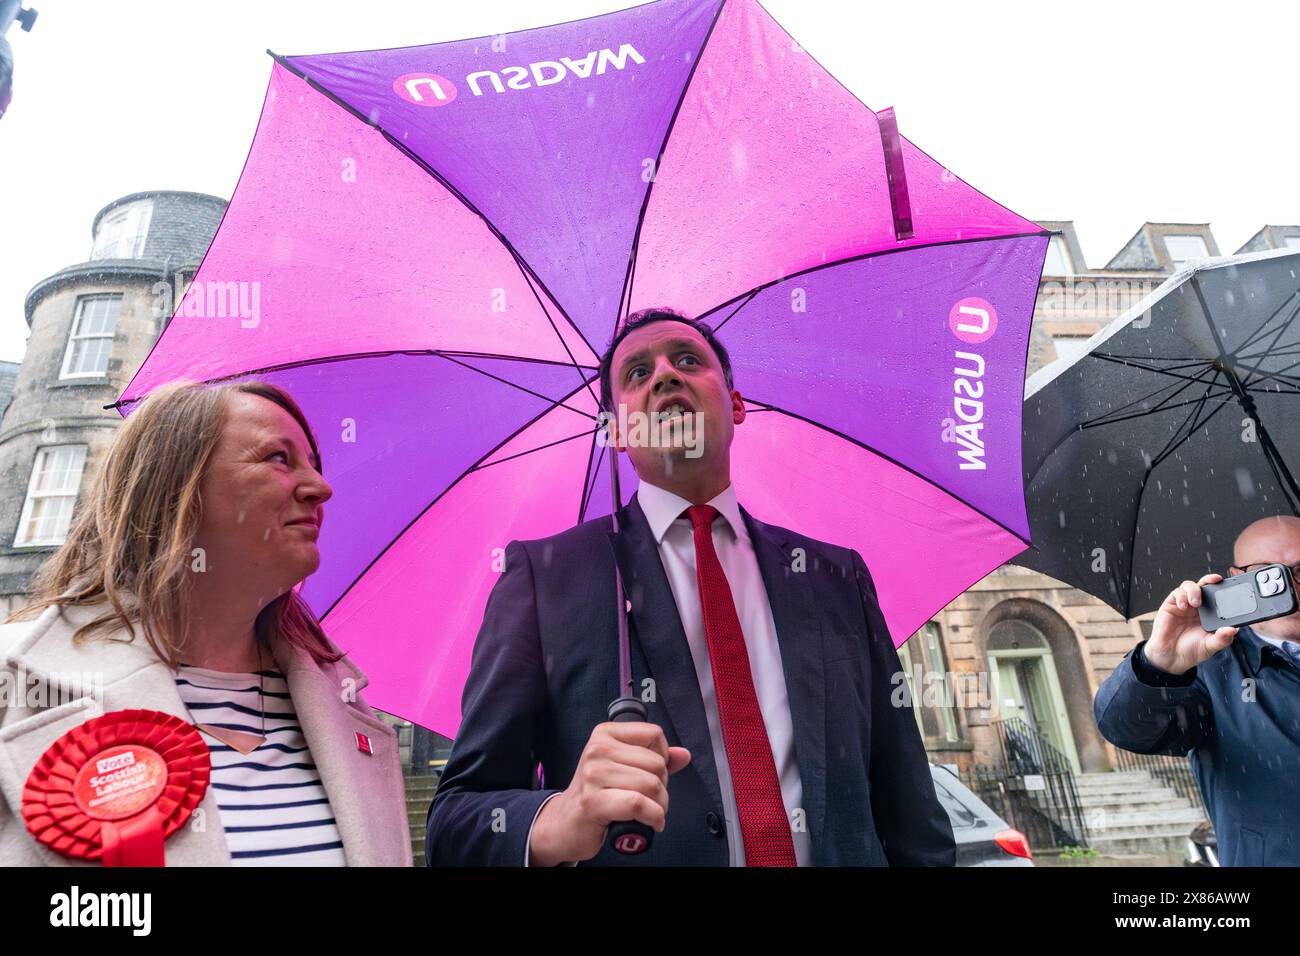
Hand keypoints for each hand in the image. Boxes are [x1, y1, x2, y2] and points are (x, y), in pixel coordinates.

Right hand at [528, 722, 689, 865]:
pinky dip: (653, 817)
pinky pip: (638, 804)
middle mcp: (597, 749)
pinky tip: (652, 822)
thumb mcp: (623, 769)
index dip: (663, 756)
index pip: (654, 734)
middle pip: (656, 763)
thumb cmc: (596, 794)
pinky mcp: (593, 801)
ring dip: (660, 805)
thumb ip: (654, 758)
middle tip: (651, 799)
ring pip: (650, 784)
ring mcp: (593, 774)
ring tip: (652, 812)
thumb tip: (684, 754)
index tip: (654, 772)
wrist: (565, 823)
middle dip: (662, 786)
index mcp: (605, 734)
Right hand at [1144, 573, 1237, 675]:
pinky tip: (1183, 606)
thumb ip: (1222, 639)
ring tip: (1196, 603)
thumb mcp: (1210, 646)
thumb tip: (1233, 630)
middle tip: (1215, 580)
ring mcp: (1185, 605)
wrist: (1170, 657)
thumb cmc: (1191, 651)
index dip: (1224, 588)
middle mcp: (1198, 608)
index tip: (1230, 585)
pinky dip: (1181, 596)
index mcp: (1211, 615)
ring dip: (1195, 590)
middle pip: (1205, 586)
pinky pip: (1177, 593)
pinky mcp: (1171, 605)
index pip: (1219, 597)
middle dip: (1210, 580)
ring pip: (1190, 586)